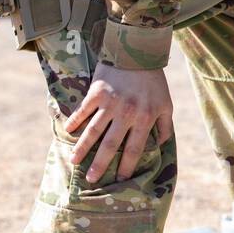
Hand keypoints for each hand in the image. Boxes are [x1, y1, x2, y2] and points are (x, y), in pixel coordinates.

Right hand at [66, 64, 172, 183]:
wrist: (138, 52)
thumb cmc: (154, 82)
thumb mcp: (166, 104)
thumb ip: (165, 126)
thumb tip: (160, 145)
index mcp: (145, 118)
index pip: (135, 148)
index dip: (127, 165)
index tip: (120, 180)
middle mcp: (127, 113)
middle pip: (111, 144)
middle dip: (101, 164)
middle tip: (91, 179)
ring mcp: (110, 103)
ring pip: (94, 131)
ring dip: (83, 148)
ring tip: (74, 161)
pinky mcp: (97, 92)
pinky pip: (83, 111)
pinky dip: (75, 121)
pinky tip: (67, 131)